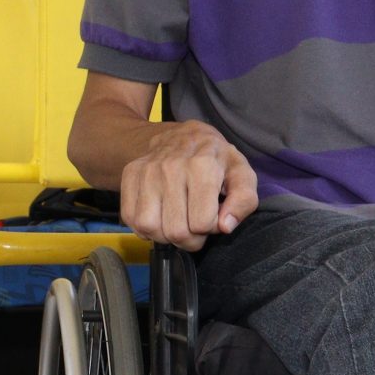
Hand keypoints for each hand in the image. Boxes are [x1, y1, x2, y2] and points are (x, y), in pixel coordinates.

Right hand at [119, 122, 258, 250]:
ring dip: (165, 235)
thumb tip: (225, 226)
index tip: (212, 217)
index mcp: (203, 165)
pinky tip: (159, 218)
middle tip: (194, 226)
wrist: (181, 135)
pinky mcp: (130, 175)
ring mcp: (147, 170)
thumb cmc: (216, 160)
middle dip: (190, 239)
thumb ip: (243, 200)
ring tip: (176, 223)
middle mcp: (171, 167)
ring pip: (150, 228)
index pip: (202, 223)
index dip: (210, 229)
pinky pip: (131, 218)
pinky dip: (144, 228)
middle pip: (176, 231)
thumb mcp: (240, 173)